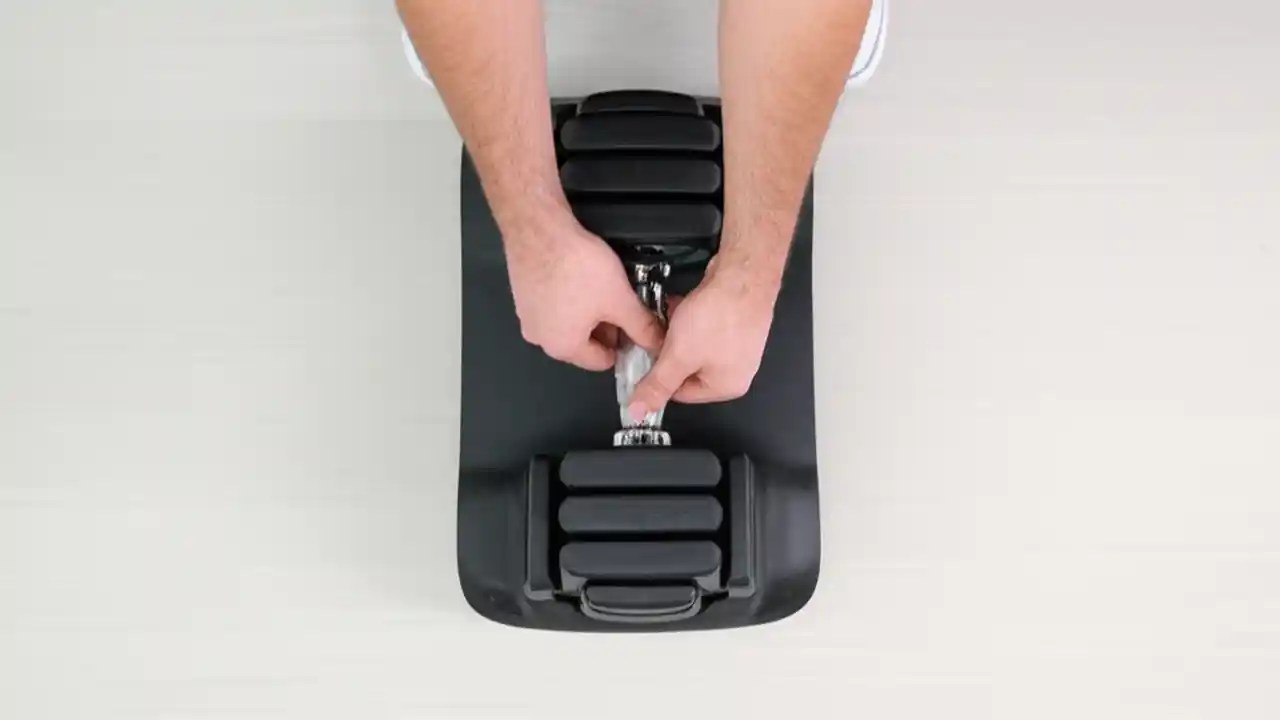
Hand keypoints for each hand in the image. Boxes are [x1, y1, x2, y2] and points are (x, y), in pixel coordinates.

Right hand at [505, 214, 663, 370]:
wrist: (540, 228)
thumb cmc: (573, 265)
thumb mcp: (619, 300)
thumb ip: (641, 326)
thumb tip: (655, 342)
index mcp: (563, 346)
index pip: (602, 361)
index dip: (624, 345)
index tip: (636, 329)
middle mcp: (540, 337)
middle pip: (585, 343)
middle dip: (607, 327)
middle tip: (625, 305)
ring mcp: (529, 315)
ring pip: (570, 322)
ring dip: (590, 311)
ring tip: (606, 289)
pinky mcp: (524, 295)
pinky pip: (554, 305)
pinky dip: (571, 298)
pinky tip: (584, 279)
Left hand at [628, 260, 779, 416]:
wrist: (742, 275)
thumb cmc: (719, 317)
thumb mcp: (678, 357)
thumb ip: (657, 386)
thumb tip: (639, 412)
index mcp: (725, 387)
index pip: (680, 394)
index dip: (658, 376)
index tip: (644, 359)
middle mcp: (736, 370)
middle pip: (686, 369)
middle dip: (668, 350)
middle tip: (658, 335)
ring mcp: (738, 346)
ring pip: (692, 346)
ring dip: (676, 332)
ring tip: (673, 316)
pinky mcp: (735, 323)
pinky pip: (704, 328)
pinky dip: (689, 318)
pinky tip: (683, 305)